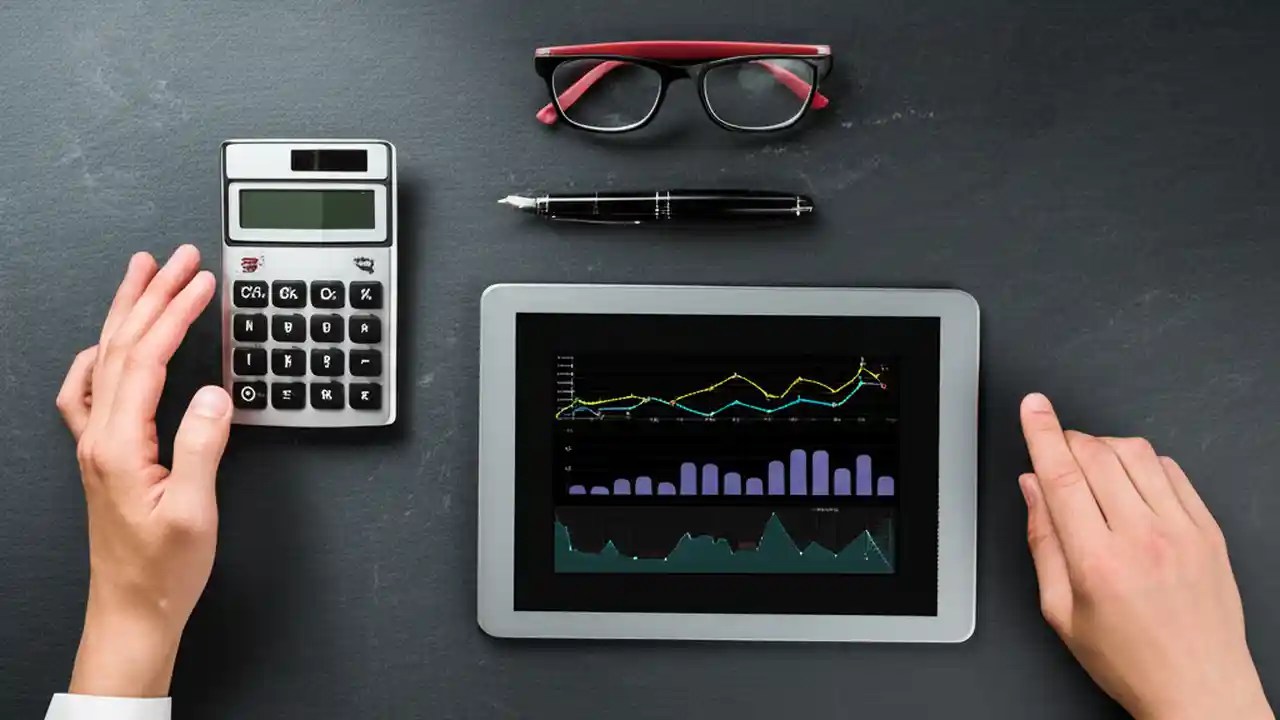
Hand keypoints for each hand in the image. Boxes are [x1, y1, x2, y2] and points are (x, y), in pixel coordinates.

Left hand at [55, 245, 229, 697]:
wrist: (132, 610)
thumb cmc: (162, 570)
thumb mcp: (194, 512)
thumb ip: (203, 447)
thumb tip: (214, 393)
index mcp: (119, 445)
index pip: (147, 359)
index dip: (175, 314)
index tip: (201, 282)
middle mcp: (99, 437)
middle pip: (121, 346)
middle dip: (152, 295)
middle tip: (179, 259)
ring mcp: (96, 444)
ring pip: (105, 359)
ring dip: (126, 312)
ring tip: (143, 274)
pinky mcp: (104, 455)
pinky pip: (91, 389)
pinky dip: (103, 354)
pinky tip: (109, 345)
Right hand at [1019, 393, 1272, 719]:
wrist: (1199, 689)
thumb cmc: (1130, 659)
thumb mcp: (1061, 611)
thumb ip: (1043, 541)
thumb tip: (1033, 487)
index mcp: (1098, 562)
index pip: (1062, 476)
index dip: (1042, 433)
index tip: (1033, 406)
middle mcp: (1142, 539)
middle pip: (1096, 455)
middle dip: (1068, 439)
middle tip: (1056, 448)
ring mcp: (1182, 531)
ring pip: (1136, 453)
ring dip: (1105, 446)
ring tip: (1092, 467)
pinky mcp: (1208, 530)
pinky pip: (1172, 470)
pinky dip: (1144, 462)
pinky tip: (1131, 483)